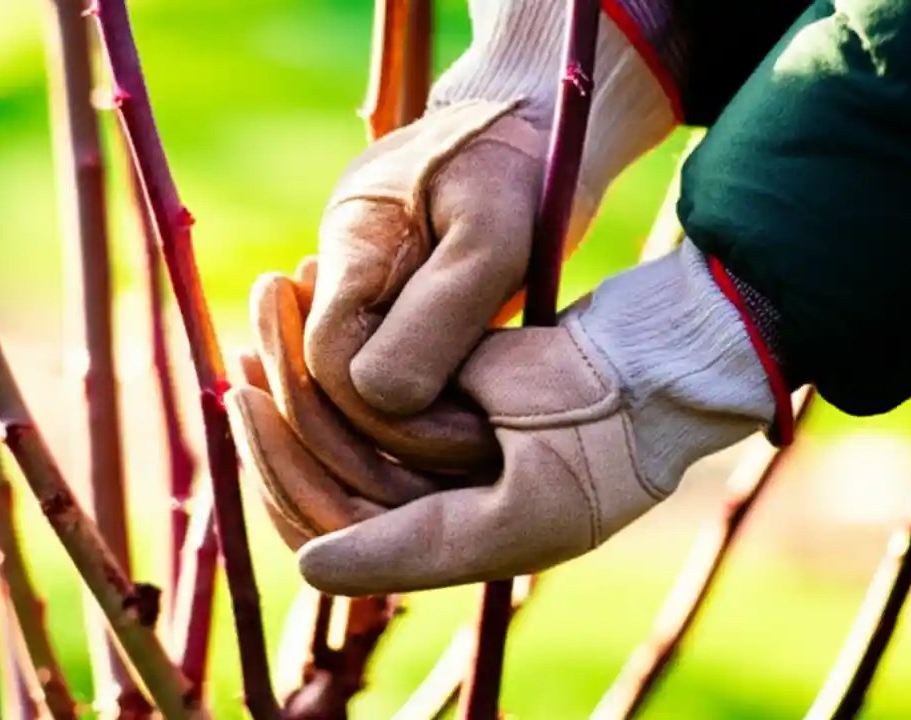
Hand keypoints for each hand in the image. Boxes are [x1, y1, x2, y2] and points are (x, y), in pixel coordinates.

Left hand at [233, 241, 775, 594]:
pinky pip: (352, 386)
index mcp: (435, 546)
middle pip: (310, 477)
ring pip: (324, 428)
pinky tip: (301, 295)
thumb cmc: (605, 447)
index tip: (252, 398)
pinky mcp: (433, 394)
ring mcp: (423, 450)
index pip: (322, 533)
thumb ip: (416, 550)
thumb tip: (313, 570)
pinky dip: (322, 348)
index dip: (277, 473)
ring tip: (271, 294)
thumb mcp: (522, 517)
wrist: (662, 367)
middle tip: (248, 343)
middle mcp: (419, 504)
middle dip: (275, 414)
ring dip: (293, 366)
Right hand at [303, 2, 677, 470]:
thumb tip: (380, 401)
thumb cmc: (520, 170)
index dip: (391, 414)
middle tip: (488, 444)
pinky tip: (474, 425)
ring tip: (486, 439)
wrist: (531, 126)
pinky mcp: (389, 314)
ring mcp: (360, 296)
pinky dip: (424, 413)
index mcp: (349, 248)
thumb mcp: (494, 236)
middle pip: (331, 390)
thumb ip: (436, 316)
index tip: (478, 430)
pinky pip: (383, 381)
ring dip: (410, 430)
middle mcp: (339, 278)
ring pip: (352, 394)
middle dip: (399, 432)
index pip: (331, 364)